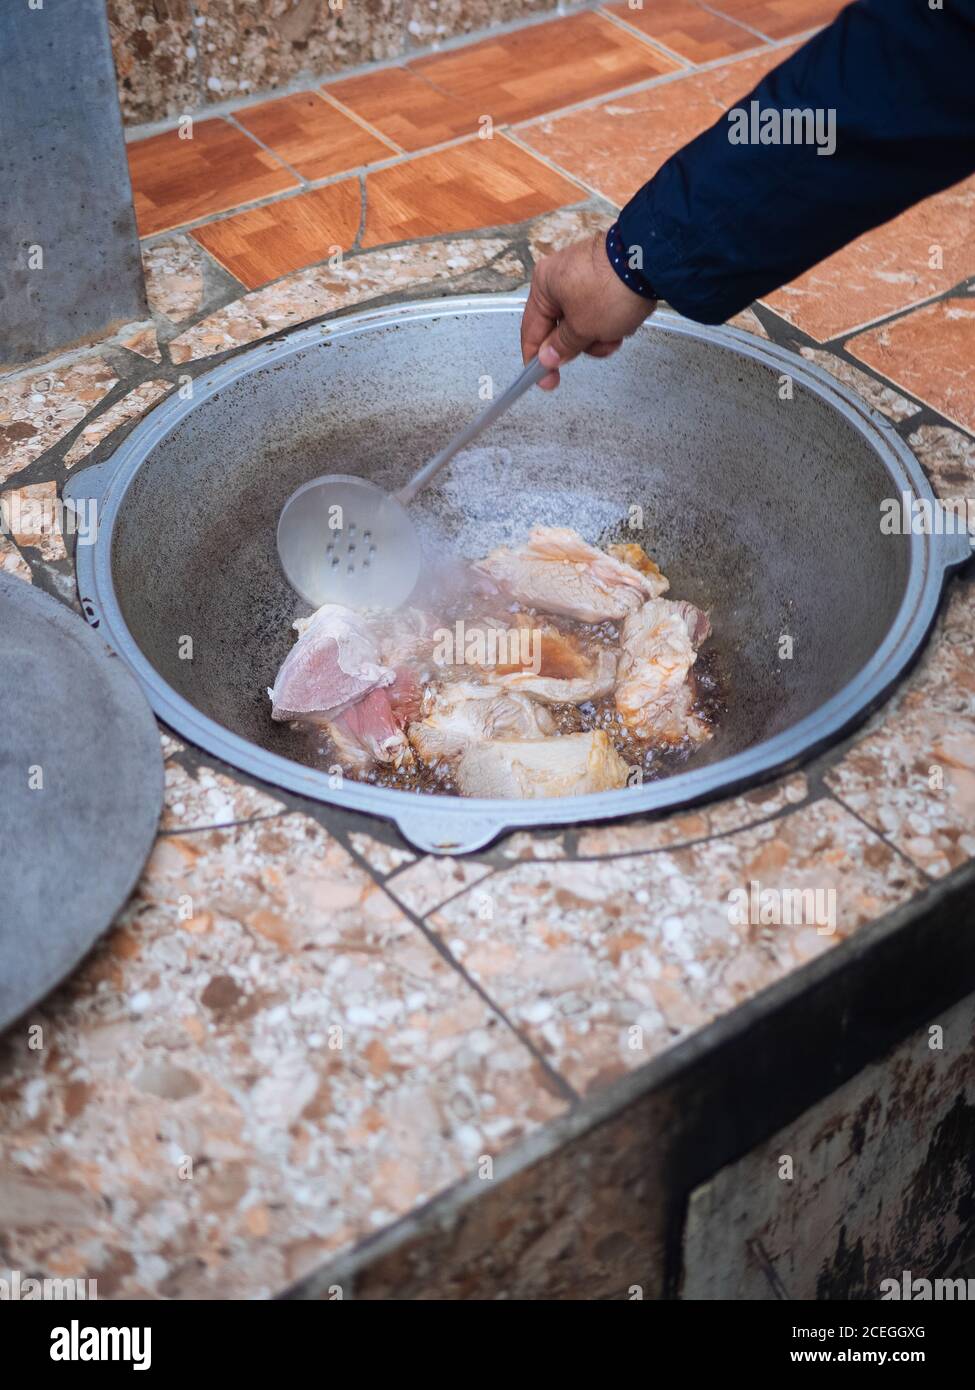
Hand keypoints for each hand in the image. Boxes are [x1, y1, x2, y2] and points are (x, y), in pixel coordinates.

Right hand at [521, 231, 656, 389]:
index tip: (545, 381)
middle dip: (582, 343)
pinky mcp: (607, 277)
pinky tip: (625, 320)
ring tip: (616, 331)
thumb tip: (546, 358)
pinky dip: (611, 321)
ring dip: (601, 335)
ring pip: (584, 322)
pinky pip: (601, 310)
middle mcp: (561, 276)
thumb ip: (561, 347)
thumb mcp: (582, 328)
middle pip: (561, 327)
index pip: (531, 330)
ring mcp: (585, 275)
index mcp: (544, 284)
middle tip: (597, 346)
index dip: (536, 360)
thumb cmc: (610, 290)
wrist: (650, 262)